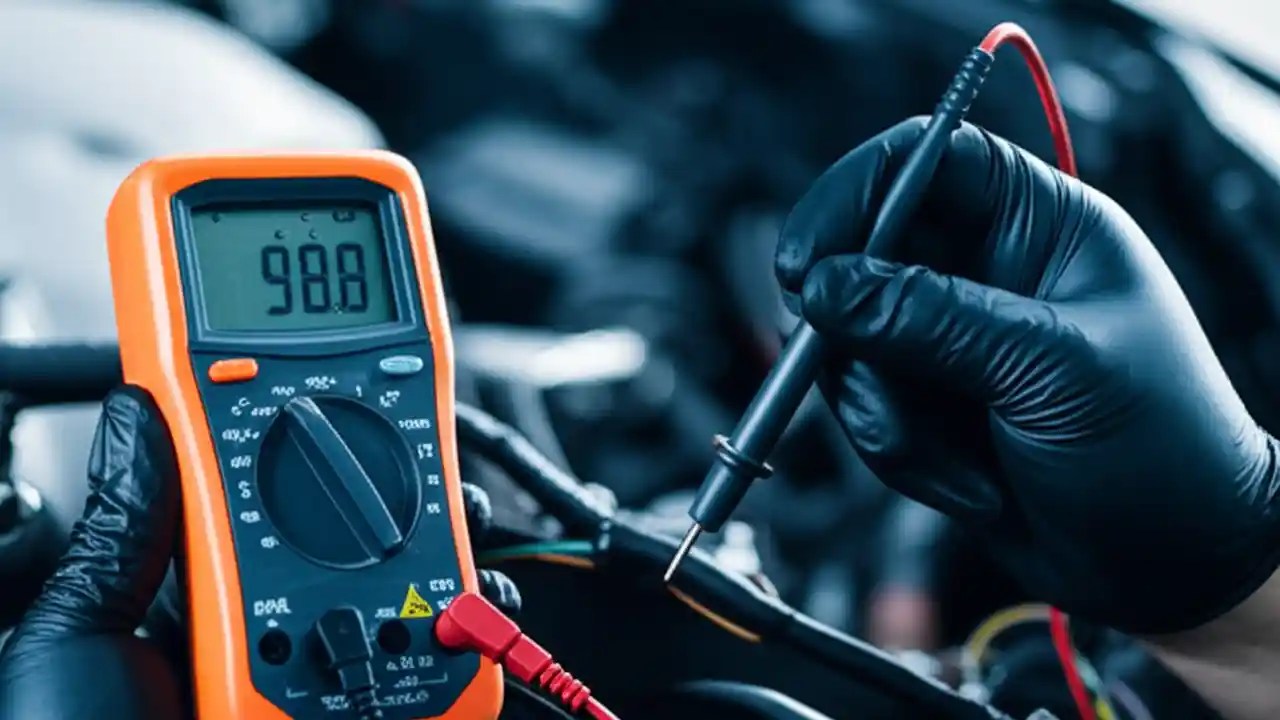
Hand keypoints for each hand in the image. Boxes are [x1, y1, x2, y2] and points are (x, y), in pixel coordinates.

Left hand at [0, 386, 519, 718]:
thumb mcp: (77, 637)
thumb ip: (122, 530)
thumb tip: (139, 411)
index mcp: (201, 599)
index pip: (271, 499)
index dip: (316, 443)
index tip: (348, 394)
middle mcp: (277, 634)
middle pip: (363, 545)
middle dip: (415, 496)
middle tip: (434, 467)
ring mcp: (331, 682)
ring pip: (416, 605)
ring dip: (455, 563)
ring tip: (464, 533)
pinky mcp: (387, 716)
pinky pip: (444, 676)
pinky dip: (475, 642)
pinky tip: (474, 618)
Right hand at [774, 118, 1279, 636]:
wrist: (1169, 567)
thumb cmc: (1161, 451)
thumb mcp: (1053, 370)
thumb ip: (934, 320)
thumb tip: (826, 287)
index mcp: (1040, 225)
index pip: (927, 161)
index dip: (856, 192)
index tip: (806, 259)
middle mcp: (985, 270)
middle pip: (865, 251)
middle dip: (849, 324)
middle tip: (844, 365)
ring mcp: (947, 339)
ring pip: (849, 340)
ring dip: (882, 409)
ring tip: (953, 460)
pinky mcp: (923, 401)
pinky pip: (862, 404)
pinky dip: (895, 449)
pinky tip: (964, 482)